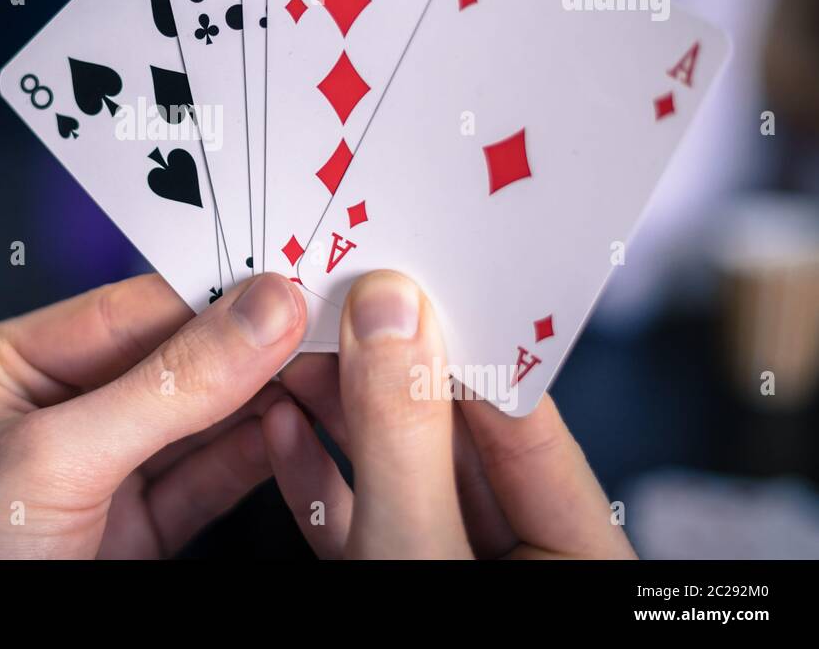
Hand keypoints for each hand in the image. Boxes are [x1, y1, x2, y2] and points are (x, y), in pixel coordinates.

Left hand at [0, 273, 305, 557]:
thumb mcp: (49, 460)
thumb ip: (162, 388)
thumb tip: (253, 317)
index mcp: (4, 370)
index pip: (127, 311)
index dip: (212, 294)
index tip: (285, 281)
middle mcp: (49, 416)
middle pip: (168, 363)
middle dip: (244, 346)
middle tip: (319, 322)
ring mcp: (91, 480)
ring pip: (194, 423)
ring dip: (259, 400)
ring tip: (320, 368)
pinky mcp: (126, 537)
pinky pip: (201, 483)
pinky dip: (250, 459)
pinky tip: (287, 430)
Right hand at [270, 271, 635, 558]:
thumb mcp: (416, 550)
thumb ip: (406, 437)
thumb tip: (391, 317)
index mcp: (579, 557)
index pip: (527, 422)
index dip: (463, 346)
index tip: (408, 286)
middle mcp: (522, 559)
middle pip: (454, 439)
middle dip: (384, 372)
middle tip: (337, 305)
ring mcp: (451, 566)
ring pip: (399, 473)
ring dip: (340, 415)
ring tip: (295, 353)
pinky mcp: (390, 578)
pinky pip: (360, 516)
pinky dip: (321, 474)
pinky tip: (285, 427)